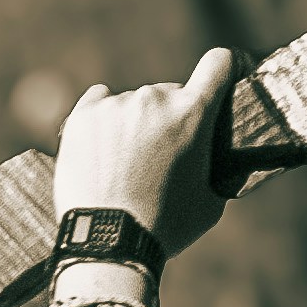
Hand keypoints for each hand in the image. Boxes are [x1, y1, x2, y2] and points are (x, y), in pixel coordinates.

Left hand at [52, 45, 233, 258]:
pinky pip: (101, 102)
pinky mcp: (83, 115)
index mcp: (192, 114)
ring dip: (136, 124)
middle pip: (171, 93)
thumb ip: (216, 165)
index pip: (219, 63)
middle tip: (163, 157)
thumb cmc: (165, 228)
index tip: (221, 78)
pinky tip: (106, 151)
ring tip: (128, 166)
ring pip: (134, 103)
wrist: (108, 244)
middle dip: (172, 117)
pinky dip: (106, 121)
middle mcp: (154, 99)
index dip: (224, 69)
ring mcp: (116, 105)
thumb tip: (220, 156)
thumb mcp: (211, 201)